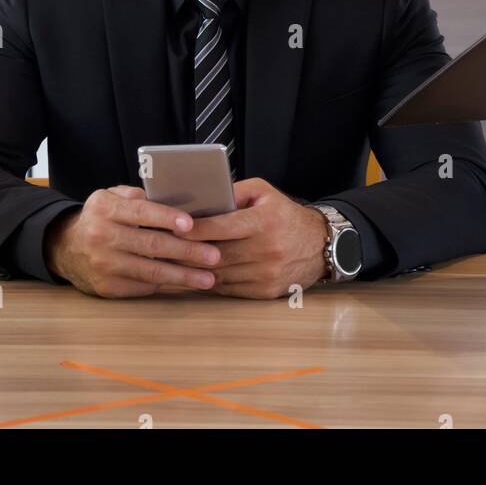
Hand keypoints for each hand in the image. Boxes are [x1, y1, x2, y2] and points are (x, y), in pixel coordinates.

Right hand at [43, 185, 221, 296]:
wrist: (65, 247)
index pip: (140, 211)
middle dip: (187, 251)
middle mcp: (102, 237)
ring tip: (208, 278)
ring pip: (150, 272)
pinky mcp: (106, 288)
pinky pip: (142, 287)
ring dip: (183, 276)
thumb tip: (172, 201)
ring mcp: (103, 265)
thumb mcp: (110, 197)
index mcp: (105, 209)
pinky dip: (165, 284)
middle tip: (214, 256)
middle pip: (151, 246)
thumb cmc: (100, 218)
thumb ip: (136, 196)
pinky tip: (184, 283)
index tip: (191, 224)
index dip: (166, 218)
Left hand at [178, 178, 328, 298]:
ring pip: (220, 275)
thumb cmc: (286, 215)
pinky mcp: (265, 292)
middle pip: (217, 254)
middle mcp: (267, 249)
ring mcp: (266, 273)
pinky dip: (212, 282)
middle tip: (166, 246)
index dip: (196, 229)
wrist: (319, 245)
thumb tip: (204, 199)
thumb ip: (235, 192)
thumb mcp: (264, 192)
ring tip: (175, 261)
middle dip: (189, 251)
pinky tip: (198, 274)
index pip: (222, 227)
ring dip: (196, 270)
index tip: (174, 227)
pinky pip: (229, 289)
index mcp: (265, 221)